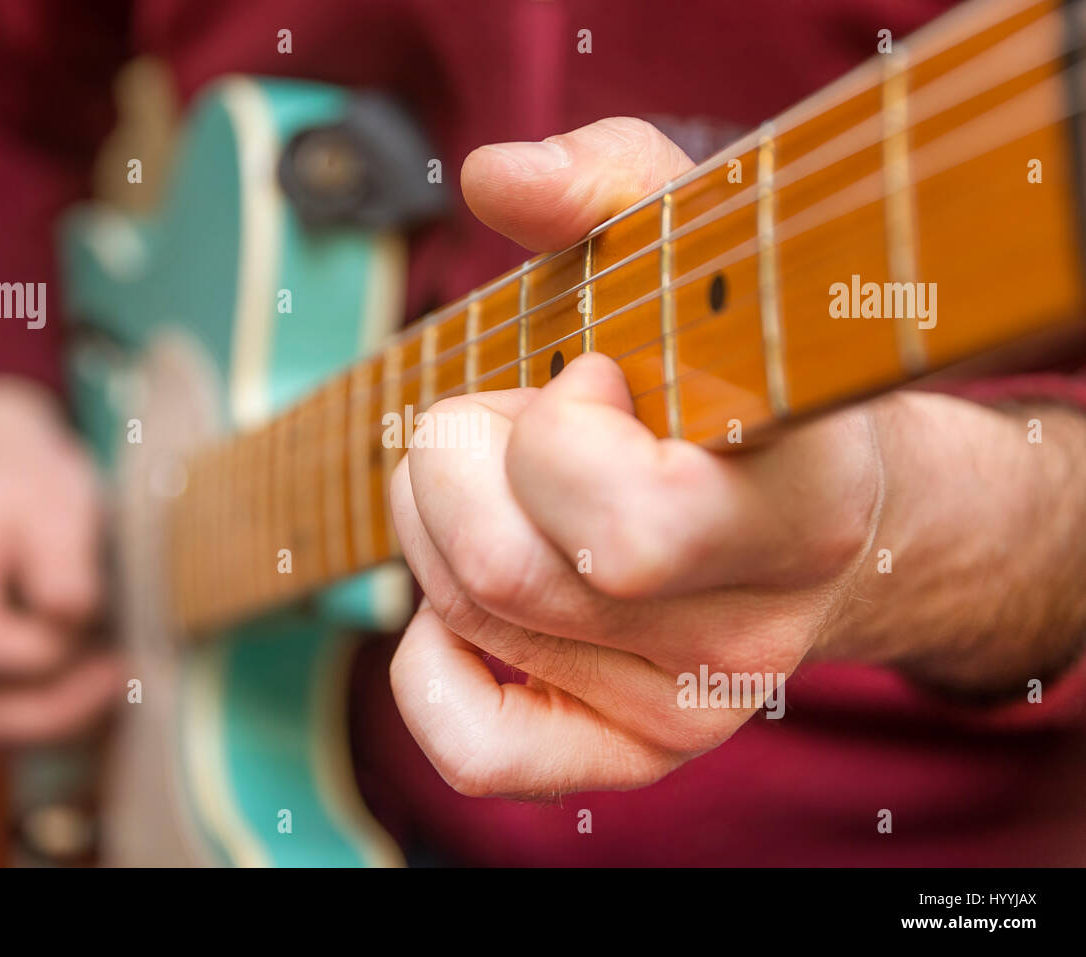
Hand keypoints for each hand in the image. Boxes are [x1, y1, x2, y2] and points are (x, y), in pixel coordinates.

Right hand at [0, 376, 121, 744]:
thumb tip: (72, 615)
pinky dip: (56, 715)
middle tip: (124, 679)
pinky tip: (106, 688)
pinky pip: (8, 718)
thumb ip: (63, 557)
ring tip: (120, 682)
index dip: (46, 659)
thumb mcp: (57, 501)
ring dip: (60, 721)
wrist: (4, 476)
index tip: (110, 647)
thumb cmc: (32, 485)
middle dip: (56, 712)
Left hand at [387, 117, 1085, 797]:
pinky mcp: (632, 752)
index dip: (560, 430)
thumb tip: (494, 178)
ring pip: (470, 618)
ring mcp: (691, 705)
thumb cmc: (736, 367)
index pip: (631, 521)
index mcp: (803, 503)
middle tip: (509, 419)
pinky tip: (475, 599)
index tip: (591, 376)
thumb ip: (608, 182)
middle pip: (503, 567)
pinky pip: (473, 745)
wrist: (824, 500)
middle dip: (455, 457)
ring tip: (504, 476)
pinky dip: (431, 657)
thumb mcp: (702, 247)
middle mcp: (754, 628)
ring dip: (436, 520)